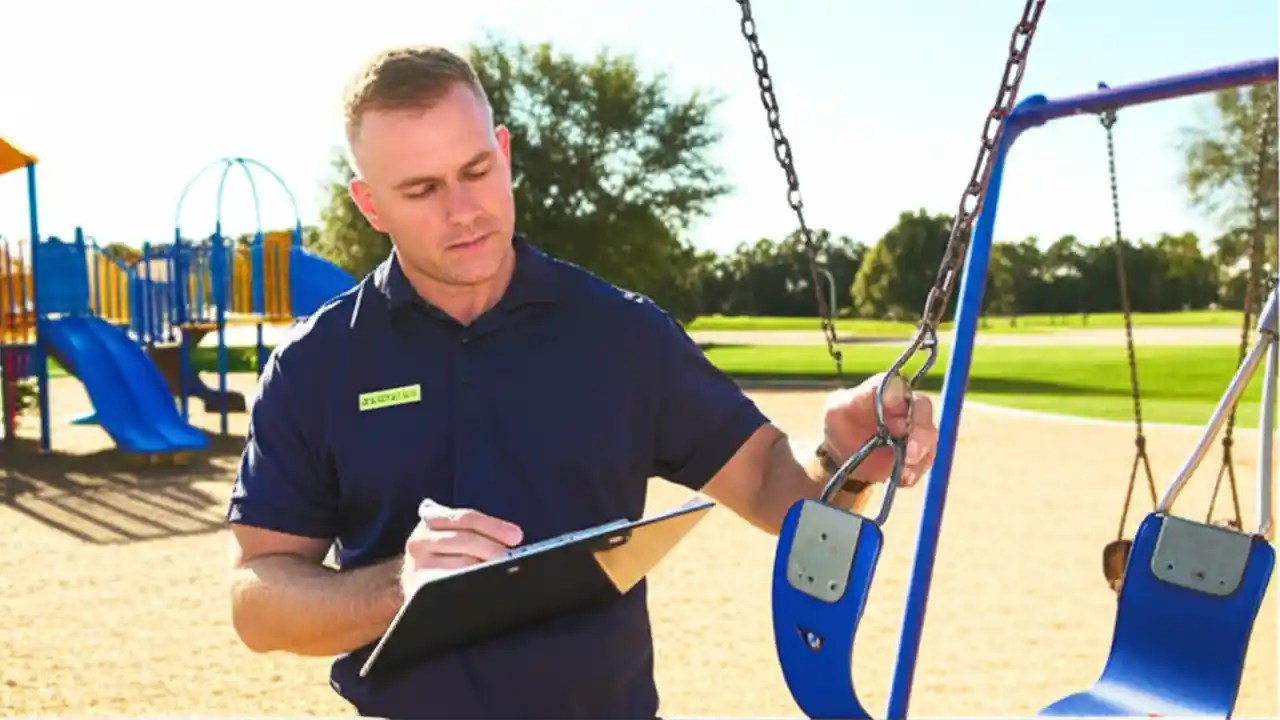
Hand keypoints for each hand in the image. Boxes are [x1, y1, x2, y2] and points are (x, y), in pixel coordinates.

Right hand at [401, 499, 523, 592]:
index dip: (493, 526)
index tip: (516, 536)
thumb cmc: (450, 561)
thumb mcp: (457, 539)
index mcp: (431, 519)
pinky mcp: (417, 588)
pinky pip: (448, 585)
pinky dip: (469, 585)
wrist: (421, 595)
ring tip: (502, 573)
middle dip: (492, 548)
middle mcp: (419, 539)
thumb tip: (513, 535)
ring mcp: (416, 565)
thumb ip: (474, 530)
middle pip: (464, 540)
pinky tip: (484, 587)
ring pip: (459, 564)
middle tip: (511, 558)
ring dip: (484, 569)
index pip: (466, 518)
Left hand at [821, 372, 937, 487]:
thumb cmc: (840, 424)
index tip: (898, 422)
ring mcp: (915, 429)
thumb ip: (861, 394)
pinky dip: (916, 472)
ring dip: (920, 457)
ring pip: (929, 437)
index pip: (902, 388)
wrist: (842, 457)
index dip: (904, 403)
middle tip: (910, 455)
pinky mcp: (918, 452)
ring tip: (903, 473)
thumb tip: (890, 387)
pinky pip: (926, 460)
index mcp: (886, 391)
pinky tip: (902, 480)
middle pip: (923, 412)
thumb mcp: (838, 406)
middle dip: (921, 434)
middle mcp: (905, 406)